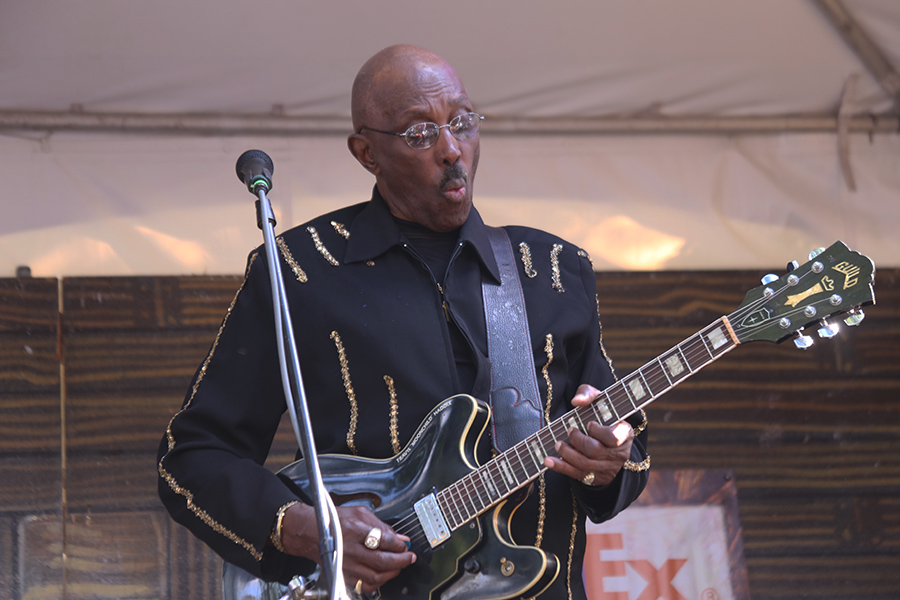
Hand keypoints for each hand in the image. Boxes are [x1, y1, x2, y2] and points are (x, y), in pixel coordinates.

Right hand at [280, 503, 415, 594]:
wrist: (311, 532)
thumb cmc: (334, 520)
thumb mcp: (360, 513)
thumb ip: (381, 526)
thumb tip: (400, 537)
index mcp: (355, 530)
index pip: (384, 540)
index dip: (399, 544)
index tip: (406, 544)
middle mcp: (350, 549)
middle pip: (382, 561)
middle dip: (401, 560)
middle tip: (410, 557)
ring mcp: (346, 565)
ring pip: (376, 576)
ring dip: (392, 572)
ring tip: (399, 565)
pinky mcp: (344, 575)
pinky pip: (365, 585)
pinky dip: (378, 582)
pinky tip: (384, 575)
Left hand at [543, 384, 633, 486]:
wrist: (606, 434)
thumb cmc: (602, 414)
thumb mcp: (599, 399)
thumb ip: (588, 394)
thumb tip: (577, 401)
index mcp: (624, 434)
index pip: (613, 438)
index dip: (598, 432)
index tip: (589, 423)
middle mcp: (619, 454)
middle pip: (595, 451)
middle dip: (578, 440)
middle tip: (570, 431)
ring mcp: (608, 468)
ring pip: (585, 464)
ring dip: (567, 454)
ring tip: (558, 444)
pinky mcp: (596, 478)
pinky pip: (577, 475)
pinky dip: (561, 467)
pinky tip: (549, 461)